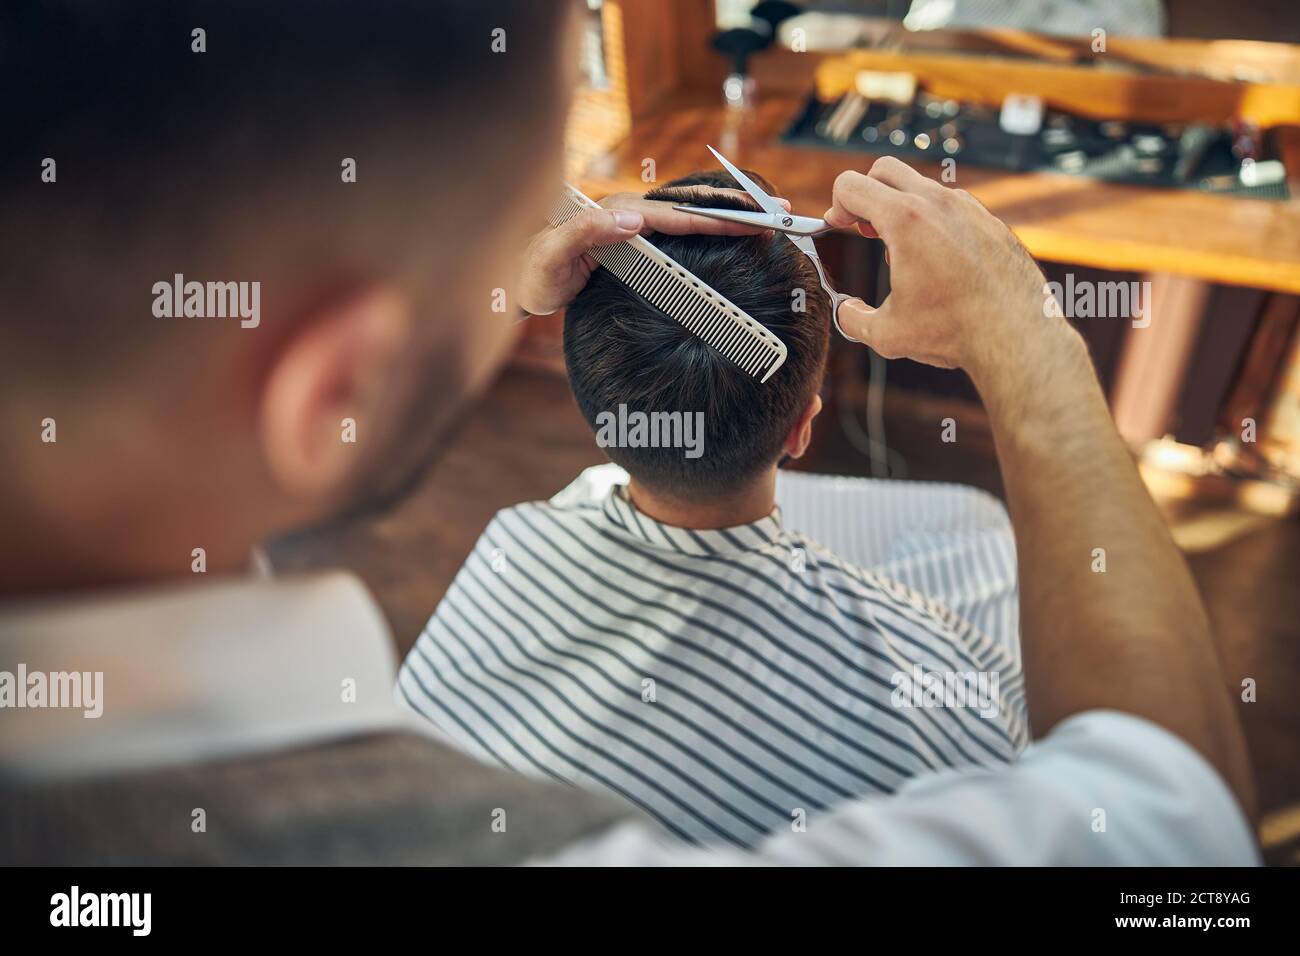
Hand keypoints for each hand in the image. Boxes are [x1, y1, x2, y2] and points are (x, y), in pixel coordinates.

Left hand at [517, 189, 788, 315]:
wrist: (518, 281)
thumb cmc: (531, 274)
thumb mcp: (551, 259)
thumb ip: (583, 234)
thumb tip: (630, 219)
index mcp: (617, 213)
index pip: (677, 215)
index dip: (718, 218)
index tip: (754, 223)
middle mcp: (629, 213)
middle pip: (692, 208)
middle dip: (737, 210)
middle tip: (780, 212)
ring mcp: (633, 226)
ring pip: (690, 217)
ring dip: (728, 218)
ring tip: (767, 221)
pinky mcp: (634, 242)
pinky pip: (680, 234)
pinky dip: (710, 231)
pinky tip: (732, 239)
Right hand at [823, 157, 1062, 381]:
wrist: (1016, 334)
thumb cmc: (956, 331)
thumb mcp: (888, 333)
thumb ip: (853, 318)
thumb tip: (847, 312)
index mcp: (906, 220)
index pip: (852, 185)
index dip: (835, 205)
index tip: (837, 225)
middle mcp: (938, 203)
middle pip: (885, 170)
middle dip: (866, 194)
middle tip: (863, 228)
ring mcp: (969, 208)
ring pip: (921, 186)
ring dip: (901, 208)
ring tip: (901, 252)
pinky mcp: (990, 221)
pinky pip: (952, 205)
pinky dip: (933, 221)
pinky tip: (936, 259)